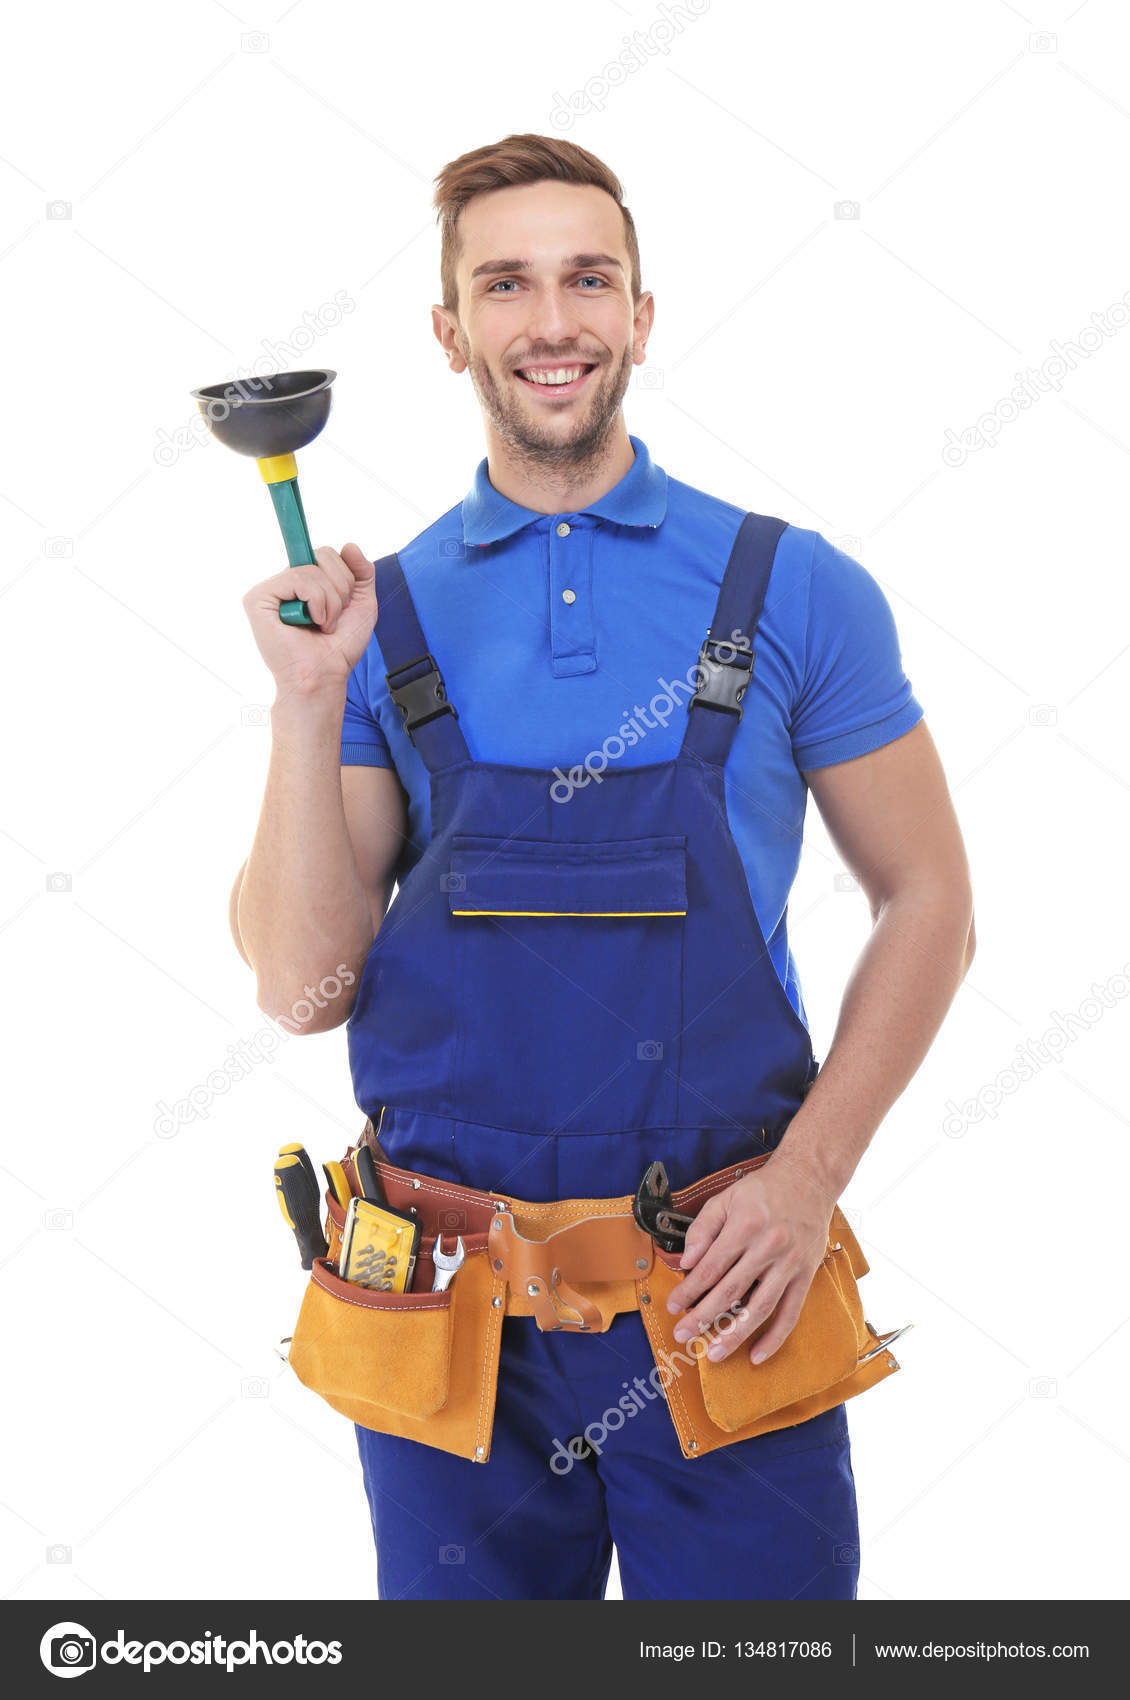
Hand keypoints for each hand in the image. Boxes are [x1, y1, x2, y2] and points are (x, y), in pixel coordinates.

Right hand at [242, 542, 376, 698]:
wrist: (326, 674)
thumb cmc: (339, 647)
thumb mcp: (362, 604)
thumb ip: (362, 572)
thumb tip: (349, 545)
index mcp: (306, 583)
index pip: (328, 553)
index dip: (345, 574)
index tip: (345, 602)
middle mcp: (287, 583)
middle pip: (323, 554)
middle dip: (342, 588)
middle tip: (332, 618)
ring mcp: (271, 590)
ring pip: (312, 569)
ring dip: (330, 601)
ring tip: (322, 625)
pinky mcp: (258, 598)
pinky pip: (297, 579)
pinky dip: (315, 602)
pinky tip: (309, 622)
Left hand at [665, 1151, 836, 1363]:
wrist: (809, 1179)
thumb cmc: (764, 1189)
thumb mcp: (726, 1198)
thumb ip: (703, 1229)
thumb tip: (686, 1262)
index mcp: (744, 1226)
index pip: (710, 1267)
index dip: (689, 1291)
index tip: (673, 1307)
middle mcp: (768, 1247)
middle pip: (731, 1291)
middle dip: (703, 1317)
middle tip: (683, 1335)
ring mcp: (790, 1264)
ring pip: (760, 1308)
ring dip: (735, 1334)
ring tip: (715, 1354)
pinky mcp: (806, 1275)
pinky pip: (791, 1312)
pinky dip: (775, 1337)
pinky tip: (758, 1354)